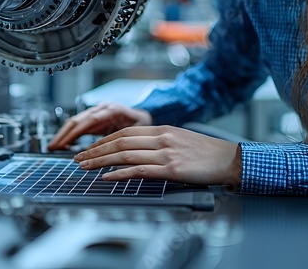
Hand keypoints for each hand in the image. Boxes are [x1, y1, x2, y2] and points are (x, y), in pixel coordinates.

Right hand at [46, 102, 152, 150]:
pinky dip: (69, 135)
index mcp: (112, 110)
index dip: (76, 132)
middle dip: (63, 134)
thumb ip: (122, 137)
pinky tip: (62, 145)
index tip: (65, 143)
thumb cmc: (142, 125)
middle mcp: (101, 108)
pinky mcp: (93, 119)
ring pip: (74, 122)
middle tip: (52, 147)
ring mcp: (96, 112)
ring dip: (62, 135)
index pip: (90, 120)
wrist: (143, 117)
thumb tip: (106, 148)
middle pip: (77, 119)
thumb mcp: (136, 131)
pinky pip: (78, 126)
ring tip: (53, 147)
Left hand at [72, 126, 242, 186]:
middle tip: (78, 159)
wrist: (229, 159)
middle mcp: (161, 138)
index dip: (103, 140)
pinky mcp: (171, 169)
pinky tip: (107, 178)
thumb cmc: (206, 153)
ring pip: (125, 154)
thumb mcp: (179, 140)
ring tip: (85, 168)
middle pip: (120, 141)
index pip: (125, 132)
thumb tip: (136, 150)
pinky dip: (120, 174)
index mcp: (162, 130)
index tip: (89, 148)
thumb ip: (158, 142)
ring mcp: (166, 153)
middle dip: (95, 150)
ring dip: (101, 161)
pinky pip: (140, 170)